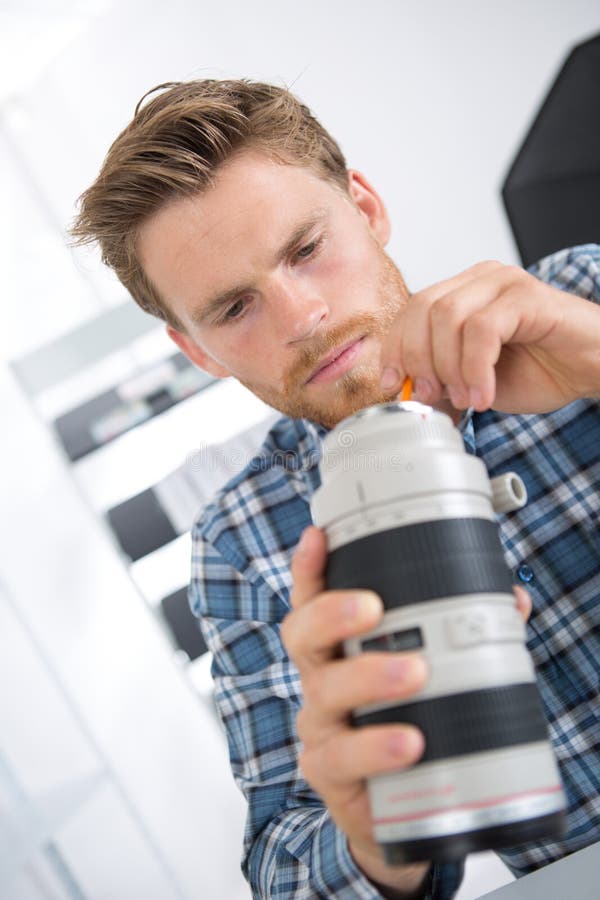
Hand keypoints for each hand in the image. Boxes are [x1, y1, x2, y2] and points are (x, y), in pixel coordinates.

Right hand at [281, 526, 532, 894]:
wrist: (395, 806)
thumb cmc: (408, 721)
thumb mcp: (431, 676)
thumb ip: (464, 634)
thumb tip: (511, 600)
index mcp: (340, 646)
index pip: (314, 597)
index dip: (309, 566)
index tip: (318, 536)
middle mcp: (320, 677)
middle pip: (302, 634)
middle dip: (332, 614)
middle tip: (373, 608)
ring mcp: (319, 724)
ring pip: (323, 693)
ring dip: (367, 678)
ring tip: (413, 673)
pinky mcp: (327, 771)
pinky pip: (341, 757)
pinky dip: (374, 748)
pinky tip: (408, 743)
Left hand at [380, 261, 599, 412]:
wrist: (591, 369)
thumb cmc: (539, 369)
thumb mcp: (473, 381)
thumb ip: (439, 380)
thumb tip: (403, 392)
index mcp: (461, 293)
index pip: (410, 310)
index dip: (395, 348)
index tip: (393, 384)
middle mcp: (479, 281)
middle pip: (422, 309)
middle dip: (418, 360)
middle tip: (431, 395)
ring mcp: (504, 283)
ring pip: (448, 317)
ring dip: (448, 368)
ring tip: (466, 399)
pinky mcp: (528, 297)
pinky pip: (483, 330)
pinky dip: (475, 369)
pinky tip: (483, 395)